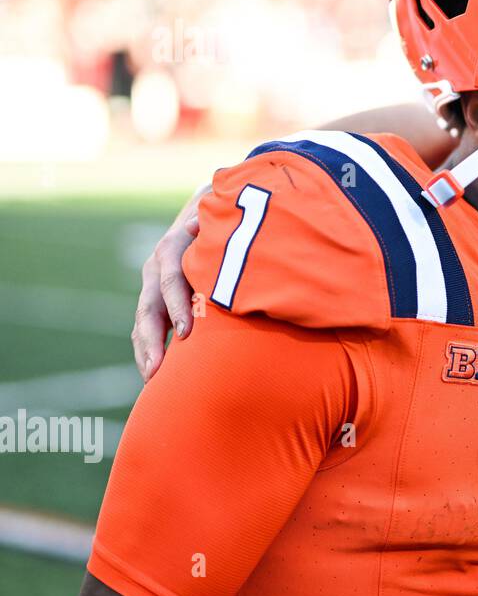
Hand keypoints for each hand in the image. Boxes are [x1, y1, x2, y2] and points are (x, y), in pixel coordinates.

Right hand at [131, 185, 207, 381]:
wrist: (201, 213)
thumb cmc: (217, 222)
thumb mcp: (215, 220)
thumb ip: (209, 227)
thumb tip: (194, 226)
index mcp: (171, 251)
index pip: (171, 281)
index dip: (176, 306)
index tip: (185, 332)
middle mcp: (155, 270)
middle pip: (148, 308)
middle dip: (152, 341)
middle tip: (157, 372)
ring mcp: (152, 287)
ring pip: (142, 323)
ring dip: (146, 352)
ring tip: (152, 381)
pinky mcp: (155, 300)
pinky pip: (147, 329)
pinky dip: (149, 351)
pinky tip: (155, 377)